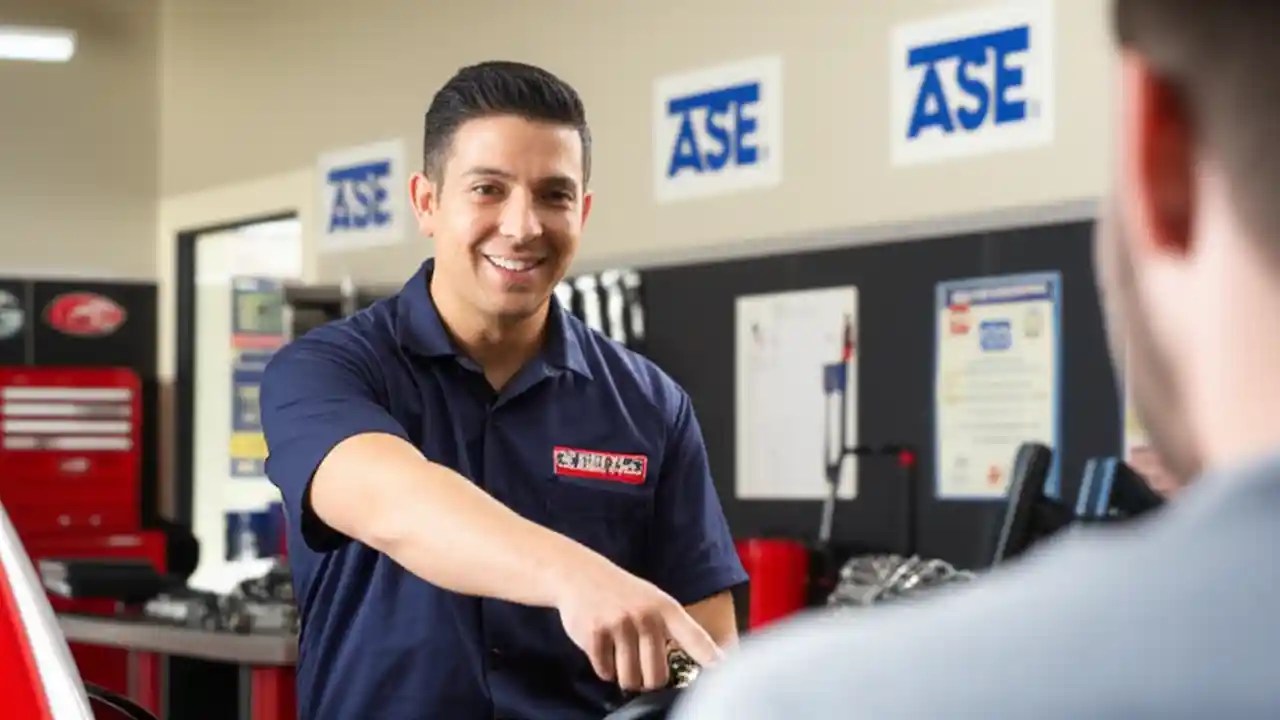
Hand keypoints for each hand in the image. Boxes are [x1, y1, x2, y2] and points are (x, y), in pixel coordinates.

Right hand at [555, 559, 723, 691]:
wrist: (579, 574)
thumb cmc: (622, 593)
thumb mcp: (653, 600)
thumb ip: (672, 629)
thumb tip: (698, 664)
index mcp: (666, 608)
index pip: (695, 638)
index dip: (711, 658)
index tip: (725, 671)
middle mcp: (646, 616)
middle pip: (657, 678)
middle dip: (648, 680)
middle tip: (641, 665)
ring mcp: (619, 625)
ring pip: (630, 680)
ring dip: (625, 676)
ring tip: (620, 655)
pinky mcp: (594, 635)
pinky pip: (605, 673)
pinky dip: (604, 668)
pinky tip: (603, 648)